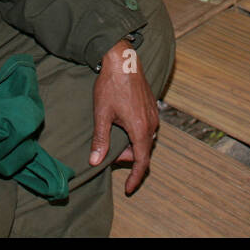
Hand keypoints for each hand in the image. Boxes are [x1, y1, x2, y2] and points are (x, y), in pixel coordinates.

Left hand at [90, 40, 158, 194]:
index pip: (142, 161)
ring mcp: (153, 114)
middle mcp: (151, 124)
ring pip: (145, 140)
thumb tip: (95, 161)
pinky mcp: (152, 106)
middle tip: (109, 154)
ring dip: (132, 145)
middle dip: (128, 158)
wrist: (123, 61)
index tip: (128, 188)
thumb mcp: (102, 115)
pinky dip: (136, 134)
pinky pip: (147, 128)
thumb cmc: (111, 86)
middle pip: (143, 151)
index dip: (135, 178)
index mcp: (140, 129)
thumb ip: (100, 140)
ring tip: (114, 139)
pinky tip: (122, 126)